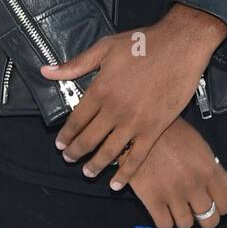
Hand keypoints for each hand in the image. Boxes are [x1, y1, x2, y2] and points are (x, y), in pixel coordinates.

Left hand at [40, 2, 226, 188]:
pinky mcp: (155, 129)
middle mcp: (114, 110)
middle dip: (75, 152)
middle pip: (89, 139)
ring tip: (87, 172)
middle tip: (69, 158)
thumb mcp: (105, 48)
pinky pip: (136, 157)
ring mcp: (135, 122)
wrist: (180, 45)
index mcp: (100, 90)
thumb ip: (76, 64)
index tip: (60, 144)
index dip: (66, 135)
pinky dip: (125, 173)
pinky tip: (117, 183)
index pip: (76, 120)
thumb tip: (46, 71)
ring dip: (95, 165)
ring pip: (109, 152)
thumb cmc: (142, 44)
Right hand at [127, 117, 226, 227]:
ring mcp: (173, 193)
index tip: (212, 203)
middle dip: (205, 218)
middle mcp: (194, 185)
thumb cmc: (176, 136)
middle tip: (195, 210)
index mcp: (209, 171)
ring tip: (177, 206)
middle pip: (209, 220)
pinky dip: (165, 221)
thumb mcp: (203, 151)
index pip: (225, 206)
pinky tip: (163, 209)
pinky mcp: (152, 198)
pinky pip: (165, 225)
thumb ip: (221, 177)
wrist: (143, 127)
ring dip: (183, 219)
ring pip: (186, 225)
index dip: (220, 208)